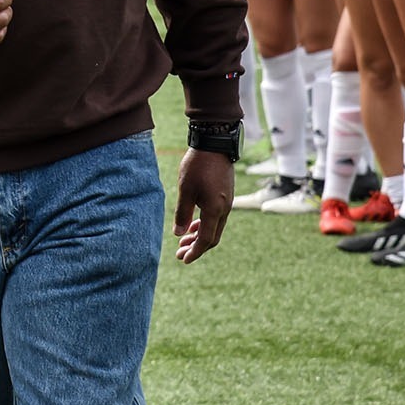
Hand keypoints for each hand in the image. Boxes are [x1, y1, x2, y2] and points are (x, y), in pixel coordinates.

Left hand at [173, 148, 234, 263]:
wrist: (214, 144)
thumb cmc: (198, 166)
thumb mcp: (185, 190)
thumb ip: (182, 213)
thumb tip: (178, 233)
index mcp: (215, 210)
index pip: (206, 240)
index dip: (195, 252)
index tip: (183, 259)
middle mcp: (224, 209)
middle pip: (212, 237)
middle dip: (196, 247)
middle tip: (179, 253)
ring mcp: (226, 203)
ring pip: (215, 228)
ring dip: (199, 236)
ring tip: (183, 240)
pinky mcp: (225, 196)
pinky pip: (216, 218)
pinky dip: (204, 225)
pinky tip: (192, 224)